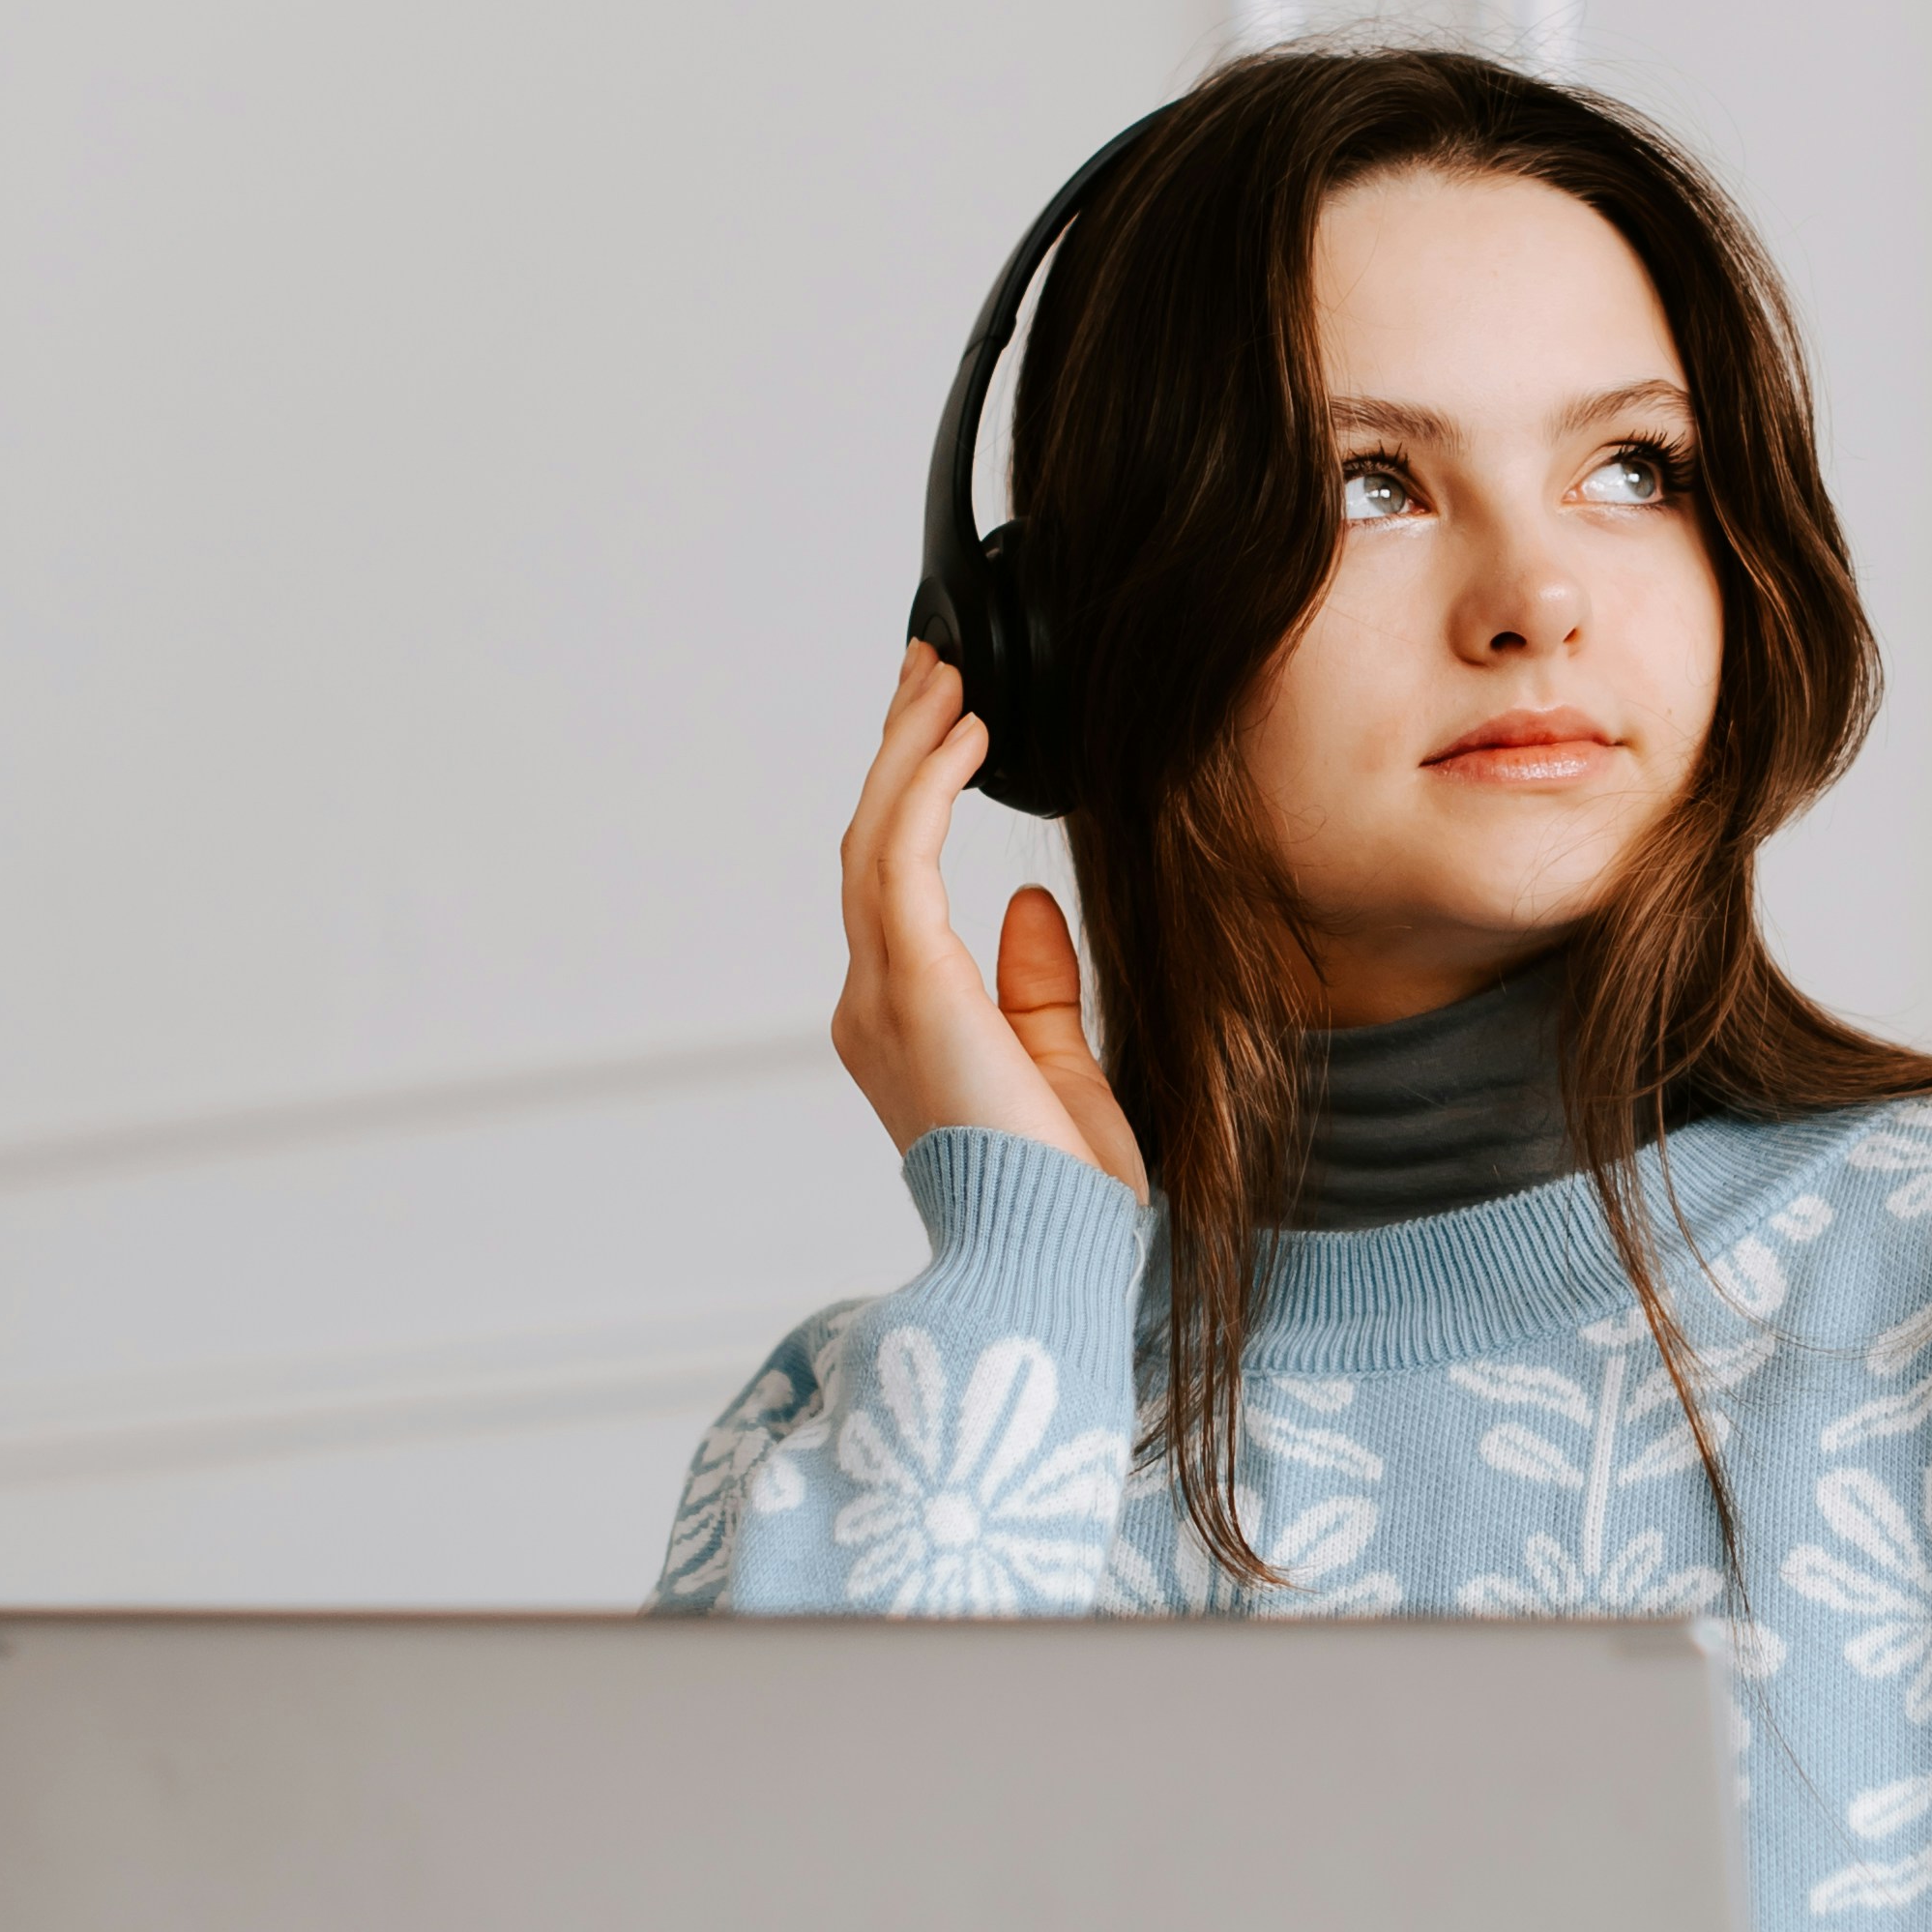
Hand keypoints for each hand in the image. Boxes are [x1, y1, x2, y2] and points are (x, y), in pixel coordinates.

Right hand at [831, 647, 1147, 1192]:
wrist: (1051, 1263)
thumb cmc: (1061, 1195)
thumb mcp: (1059, 1068)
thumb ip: (1035, 984)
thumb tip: (1030, 902)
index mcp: (900, 1023)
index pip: (892, 887)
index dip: (910, 798)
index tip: (945, 726)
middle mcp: (872, 1003)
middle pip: (870, 845)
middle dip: (899, 751)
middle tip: (932, 668)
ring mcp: (880, 995)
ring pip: (876, 838)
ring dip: (908, 749)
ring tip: (948, 679)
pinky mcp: (911, 987)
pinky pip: (902, 860)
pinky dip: (926, 787)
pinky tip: (962, 738)